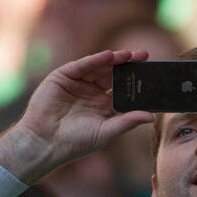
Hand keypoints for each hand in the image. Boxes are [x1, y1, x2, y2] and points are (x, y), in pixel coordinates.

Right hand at [0, 49, 154, 184]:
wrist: (45, 142)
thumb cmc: (76, 142)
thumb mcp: (106, 131)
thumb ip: (127, 121)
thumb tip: (151, 116)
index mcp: (103, 105)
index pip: (123, 89)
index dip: (135, 80)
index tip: (151, 74)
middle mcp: (92, 92)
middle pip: (113, 74)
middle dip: (128, 64)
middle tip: (144, 55)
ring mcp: (78, 83)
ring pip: (99, 67)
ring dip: (114, 59)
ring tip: (129, 55)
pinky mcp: (63, 76)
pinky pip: (82, 65)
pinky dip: (95, 60)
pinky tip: (109, 56)